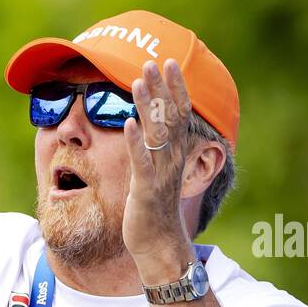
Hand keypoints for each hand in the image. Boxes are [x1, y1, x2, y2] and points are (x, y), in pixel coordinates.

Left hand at [122, 59, 195, 280]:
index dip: (176, 88)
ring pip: (156, 134)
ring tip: (138, 82)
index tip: (170, 63)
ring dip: (148, 106)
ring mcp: (160, 174)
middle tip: (153, 61)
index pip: (180, 114)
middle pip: (170, 116)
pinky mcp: (145, 190)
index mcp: (175, 154)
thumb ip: (154, 151)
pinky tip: (127, 123)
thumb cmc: (154, 210)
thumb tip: (146, 128)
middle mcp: (172, 160)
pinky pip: (141, 162)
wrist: (159, 245)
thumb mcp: (156, 173)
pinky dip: (135, 142)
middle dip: (162, 88)